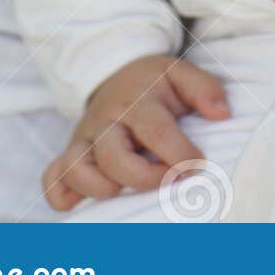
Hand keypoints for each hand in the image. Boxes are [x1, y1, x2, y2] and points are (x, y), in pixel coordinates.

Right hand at [42, 55, 228, 211]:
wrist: (115, 73)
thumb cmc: (154, 83)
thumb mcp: (180, 73)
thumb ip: (205, 89)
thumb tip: (222, 114)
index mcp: (137, 100)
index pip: (156, 131)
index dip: (179, 154)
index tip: (198, 165)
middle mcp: (106, 120)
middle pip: (113, 157)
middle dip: (144, 177)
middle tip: (168, 178)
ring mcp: (84, 138)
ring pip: (77, 170)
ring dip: (101, 188)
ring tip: (125, 188)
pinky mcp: (70, 153)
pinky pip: (52, 181)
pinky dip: (62, 196)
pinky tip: (85, 202)